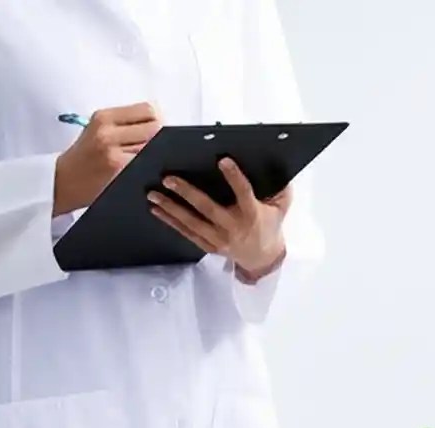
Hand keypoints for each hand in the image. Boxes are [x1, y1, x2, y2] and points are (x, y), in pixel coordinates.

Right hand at [53, 102, 161, 214]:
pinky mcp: (119, 172)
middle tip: (155, 146)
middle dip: (160, 136)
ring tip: (148, 159)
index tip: (156, 128)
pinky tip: (144, 170)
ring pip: (154, 147)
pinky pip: (147, 164)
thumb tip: (161, 120)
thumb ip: (126, 122)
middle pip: (155, 127)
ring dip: (157, 153)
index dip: (157, 119)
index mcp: (104, 117)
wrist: (62, 181)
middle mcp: (108, 133)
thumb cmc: (85, 155)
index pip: (148, 110)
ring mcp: (113, 153)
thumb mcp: (98, 129)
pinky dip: (150, 166)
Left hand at [147, 158, 289, 280]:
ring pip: (192, 222)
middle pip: (208, 208)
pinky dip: (170, 221)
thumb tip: (274, 161)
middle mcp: (234, 228)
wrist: (262, 258)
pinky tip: (157, 209)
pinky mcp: (208, 246)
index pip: (243, 193)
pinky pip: (186, 232)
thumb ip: (281, 188)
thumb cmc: (270, 225)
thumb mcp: (281, 207)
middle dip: (187, 193)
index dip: (234, 177)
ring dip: (171, 207)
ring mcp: (219, 239)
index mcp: (253, 215)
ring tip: (153, 193)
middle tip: (169, 178)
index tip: (222, 160)